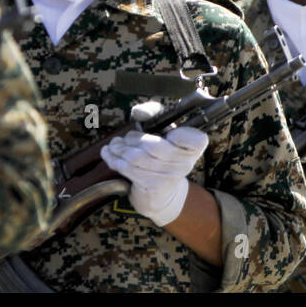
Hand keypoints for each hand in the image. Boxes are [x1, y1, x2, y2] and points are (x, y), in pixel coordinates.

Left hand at [100, 101, 207, 226]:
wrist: (162, 194)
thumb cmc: (161, 156)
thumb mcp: (163, 133)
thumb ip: (153, 115)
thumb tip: (138, 112)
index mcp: (194, 147)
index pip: (196, 140)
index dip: (181, 136)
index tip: (170, 134)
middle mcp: (186, 163)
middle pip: (154, 146)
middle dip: (133, 139)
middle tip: (124, 139)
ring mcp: (169, 177)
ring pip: (138, 158)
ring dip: (120, 149)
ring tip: (114, 146)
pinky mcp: (153, 187)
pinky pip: (129, 170)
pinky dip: (115, 160)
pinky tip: (109, 155)